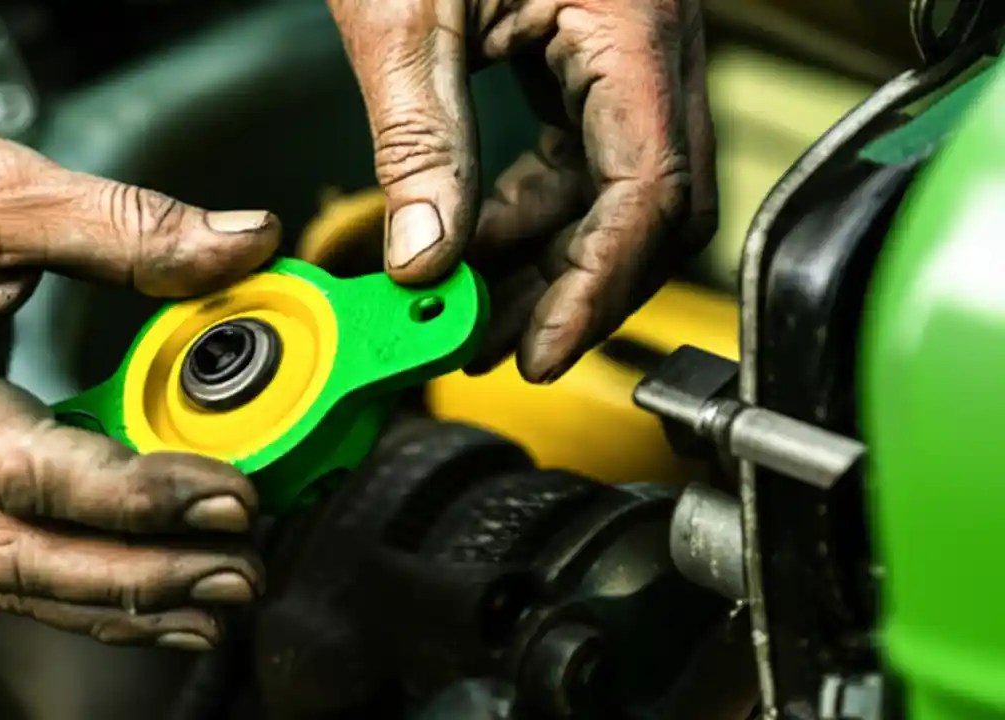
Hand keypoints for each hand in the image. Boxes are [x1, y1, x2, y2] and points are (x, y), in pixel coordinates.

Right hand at [0, 91, 280, 648]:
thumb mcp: (1, 187)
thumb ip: (128, 225)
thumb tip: (248, 243)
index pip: (25, 472)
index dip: (135, 496)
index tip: (229, 495)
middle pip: (17, 557)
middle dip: (138, 578)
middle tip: (242, 572)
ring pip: (11, 572)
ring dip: (117, 598)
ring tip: (214, 596)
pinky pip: (7, 548)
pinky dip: (84, 575)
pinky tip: (152, 581)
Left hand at [328, 0, 716, 381]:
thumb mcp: (408, 13)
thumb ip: (420, 139)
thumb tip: (425, 259)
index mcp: (631, 25)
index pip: (648, 189)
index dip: (596, 287)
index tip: (538, 352)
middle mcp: (650, 44)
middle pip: (649, 206)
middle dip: (572, 287)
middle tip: (491, 344)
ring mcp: (627, 52)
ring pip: (614, 192)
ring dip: (545, 257)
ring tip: (464, 306)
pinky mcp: (591, 57)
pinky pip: (582, 156)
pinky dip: (531, 208)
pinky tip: (473, 240)